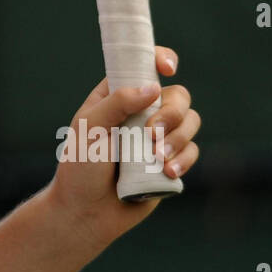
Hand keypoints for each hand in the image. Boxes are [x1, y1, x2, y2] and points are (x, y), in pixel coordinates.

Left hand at [49, 46, 200, 243]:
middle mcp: (141, 113)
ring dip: (179, 138)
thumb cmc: (80, 167)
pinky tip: (166, 171)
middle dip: (171, 113)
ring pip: (191, 122)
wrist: (85, 212)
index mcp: (118, 95)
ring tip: (157, 158)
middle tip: (151, 134)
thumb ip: (118, 102)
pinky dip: (184, 159)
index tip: (168, 68)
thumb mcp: (89, 127)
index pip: (144, 66)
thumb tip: (153, 87)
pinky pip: (192, 151)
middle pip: (178, 96)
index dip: (162, 59)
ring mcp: (157, 138)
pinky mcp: (168, 163)